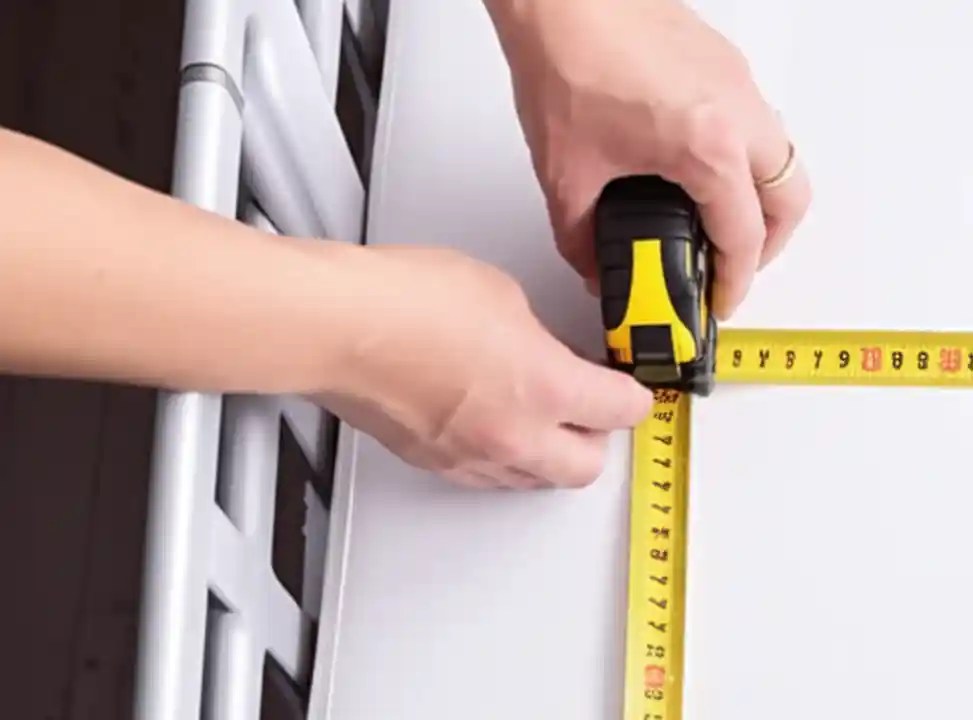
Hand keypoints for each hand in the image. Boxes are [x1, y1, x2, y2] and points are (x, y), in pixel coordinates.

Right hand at [316, 244, 652, 489]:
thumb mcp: (502, 294)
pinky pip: (488, 475)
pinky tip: (494, 423)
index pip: (623, 410)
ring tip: (542, 415)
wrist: (338, 326)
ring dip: (551, 453)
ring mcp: (472, 457)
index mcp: (546, 388)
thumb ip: (539, 331)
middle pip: (588, 467)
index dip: (634, 393)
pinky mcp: (434, 462)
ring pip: (536, 479)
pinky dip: (503, 456)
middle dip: (598, 439)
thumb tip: (546, 344)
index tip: (630, 382)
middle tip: (593, 408)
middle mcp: (515, 435)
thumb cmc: (403, 302)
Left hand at [486, 0, 810, 318]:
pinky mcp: (724, 62)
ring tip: (719, 221)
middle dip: (769, 245)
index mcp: (708, 147)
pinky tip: (697, 167)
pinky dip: (744, 156)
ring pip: (782, 156)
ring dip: (762, 198)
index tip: (717, 301)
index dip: (734, 283)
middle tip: (733, 266)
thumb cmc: (567, 57)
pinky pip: (757, 122)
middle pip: (790, 199)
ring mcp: (737, 82)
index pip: (744, 237)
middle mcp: (738, 112)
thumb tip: (592, 266)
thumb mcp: (566, 173)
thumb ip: (580, 237)